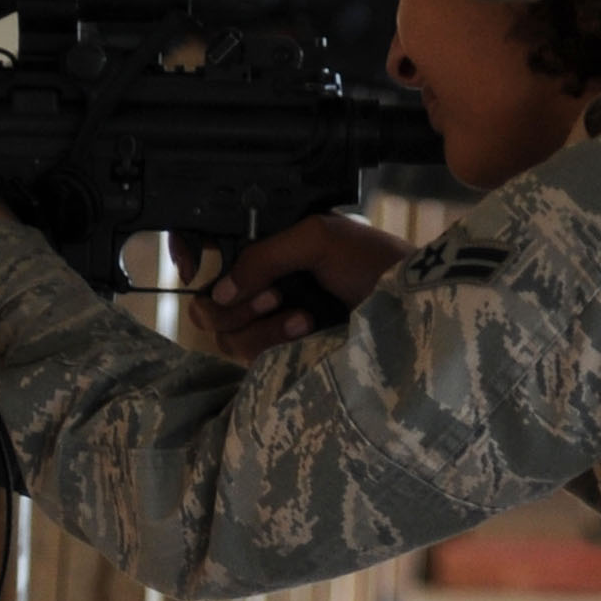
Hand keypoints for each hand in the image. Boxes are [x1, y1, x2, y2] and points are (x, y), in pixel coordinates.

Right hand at [182, 212, 407, 352]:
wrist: (413, 312)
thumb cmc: (375, 264)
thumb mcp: (317, 238)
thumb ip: (262, 255)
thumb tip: (218, 291)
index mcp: (269, 252)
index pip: (209, 251)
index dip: (187, 253)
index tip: (190, 264)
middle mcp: (264, 290)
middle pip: (209, 303)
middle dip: (236, 300)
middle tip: (275, 294)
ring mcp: (272, 329)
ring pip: (226, 334)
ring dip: (260, 324)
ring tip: (302, 316)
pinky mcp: (283, 362)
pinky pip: (248, 360)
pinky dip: (272, 343)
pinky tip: (306, 332)